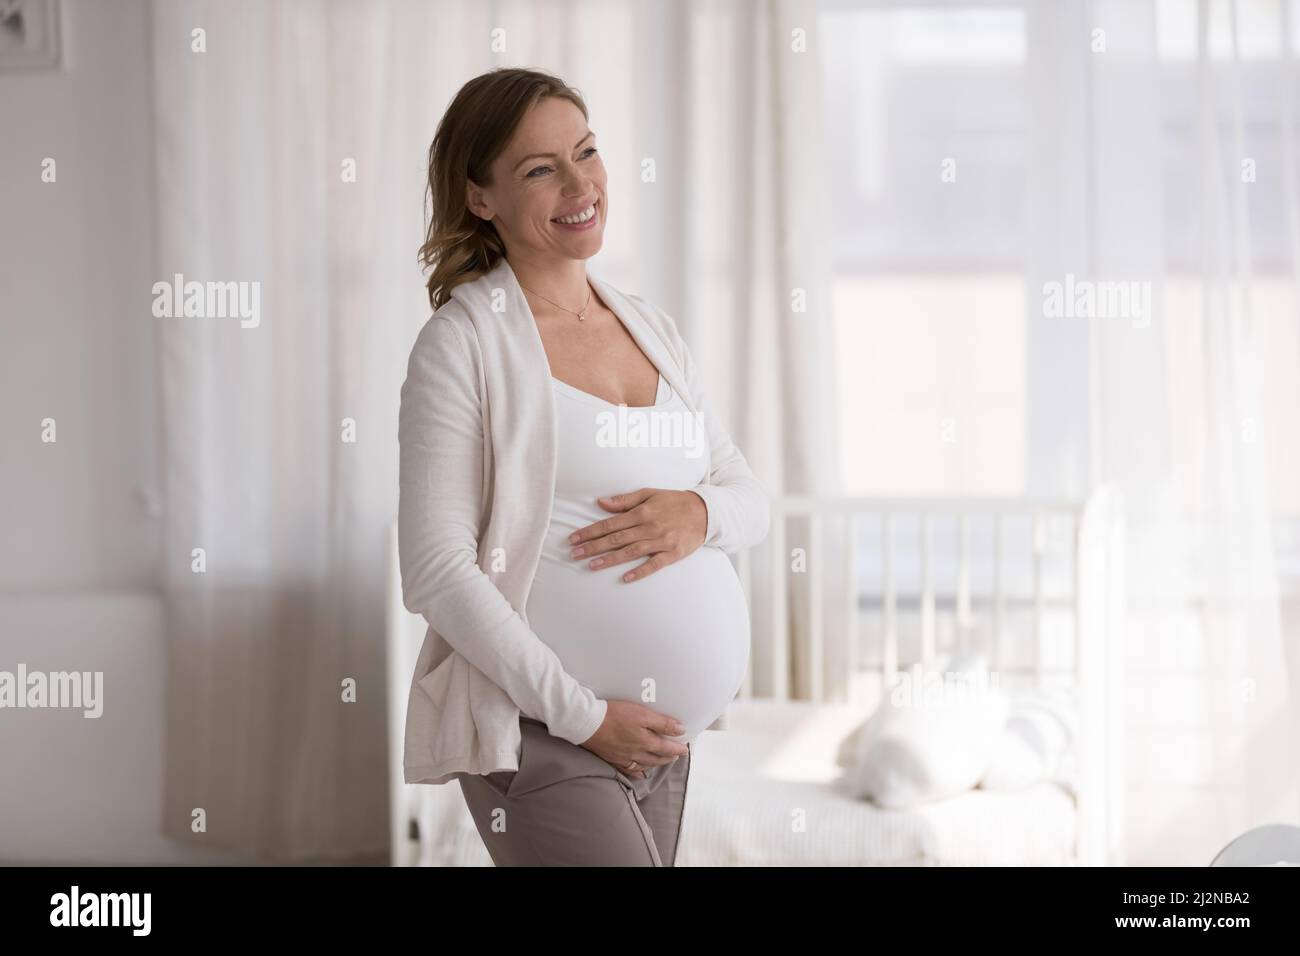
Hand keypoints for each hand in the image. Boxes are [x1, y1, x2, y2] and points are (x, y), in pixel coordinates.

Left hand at [568, 488, 707, 582]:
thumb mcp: (650, 493)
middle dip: (593, 547)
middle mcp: (649, 527)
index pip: (610, 523)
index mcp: (642, 512)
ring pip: (631, 552)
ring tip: (591, 565)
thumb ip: (625, 500)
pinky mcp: (673, 553)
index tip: (574, 539)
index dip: (590, 531)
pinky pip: (655, 564)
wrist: (706, 511)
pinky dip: (640, 572)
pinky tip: (626, 578)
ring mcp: (661, 541)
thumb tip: (601, 502)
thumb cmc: (675, 501)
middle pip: (616, 538)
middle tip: (574, 554)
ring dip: (610, 559)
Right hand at [581, 700, 688, 778]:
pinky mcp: (612, 758)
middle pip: (656, 758)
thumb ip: (662, 723)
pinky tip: (640, 773)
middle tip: (676, 755)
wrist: (587, 723)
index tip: (685, 749)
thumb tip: (680, 730)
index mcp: (645, 741)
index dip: (677, 748)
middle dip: (668, 757)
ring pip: (644, 765)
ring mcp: (623, 758)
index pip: (666, 748)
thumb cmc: (614, 715)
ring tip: (661, 762)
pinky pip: (628, 770)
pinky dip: (637, 772)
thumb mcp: (642, 714)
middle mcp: (636, 753)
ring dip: (655, 764)